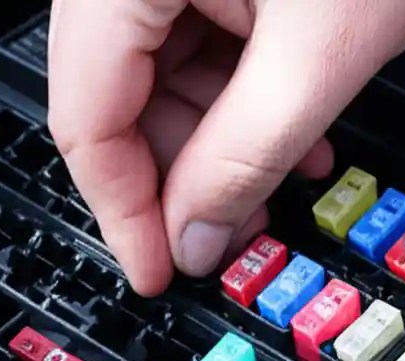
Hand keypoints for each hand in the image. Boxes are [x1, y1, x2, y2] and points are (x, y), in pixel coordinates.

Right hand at [48, 0, 404, 295]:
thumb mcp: (321, 56)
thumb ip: (246, 154)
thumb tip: (193, 234)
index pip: (83, 113)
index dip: (120, 209)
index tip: (156, 270)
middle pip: (117, 97)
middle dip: (180, 180)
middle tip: (226, 239)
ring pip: (165, 78)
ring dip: (221, 146)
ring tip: (280, 188)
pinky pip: (208, 46)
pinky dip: (247, 102)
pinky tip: (294, 137)